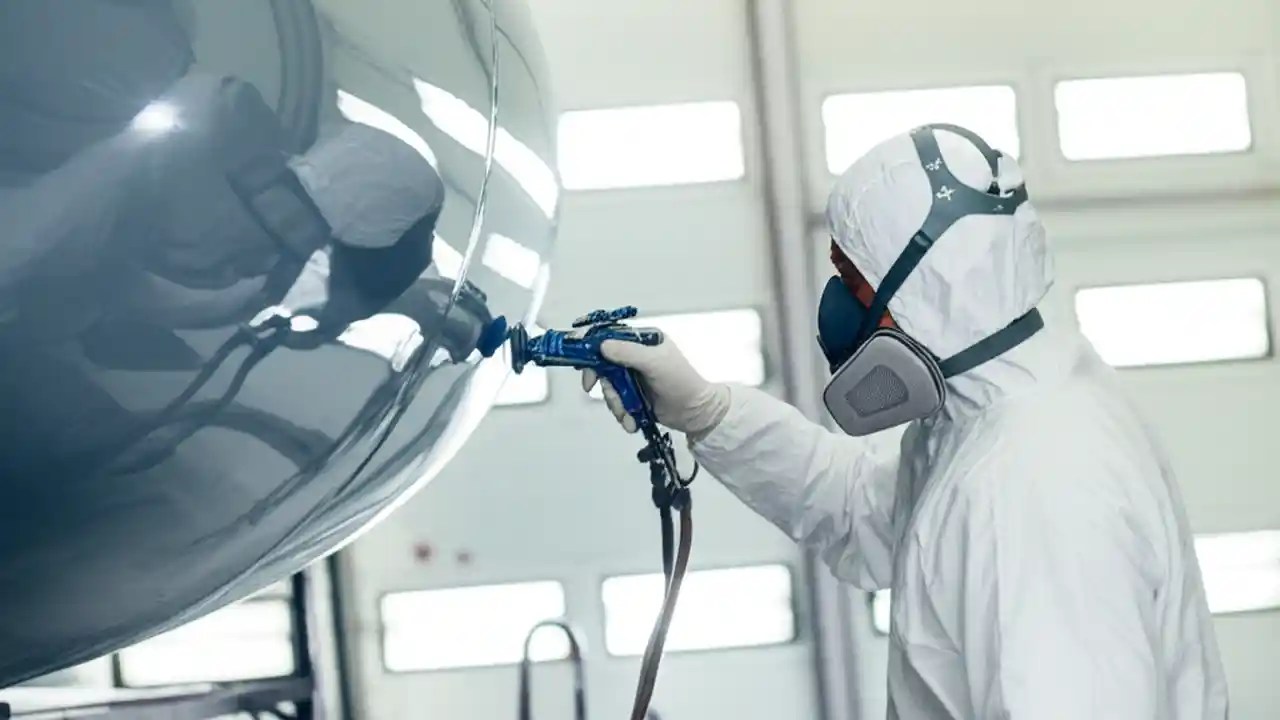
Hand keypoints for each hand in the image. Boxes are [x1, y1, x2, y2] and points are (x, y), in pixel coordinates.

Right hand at [581, 338, 729, 437]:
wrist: (697, 413)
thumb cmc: (681, 382)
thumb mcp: (655, 363)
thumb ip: (629, 353)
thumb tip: (602, 345)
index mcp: (644, 342)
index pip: (612, 340)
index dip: (595, 352)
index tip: (587, 369)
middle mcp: (637, 357)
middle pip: (606, 368)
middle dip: (606, 386)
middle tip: (598, 393)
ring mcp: (636, 378)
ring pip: (611, 389)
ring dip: (616, 405)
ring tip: (628, 415)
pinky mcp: (636, 397)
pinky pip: (619, 403)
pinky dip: (623, 414)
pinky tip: (632, 422)